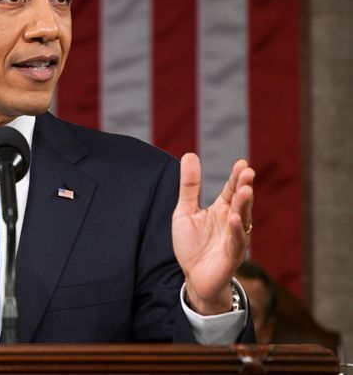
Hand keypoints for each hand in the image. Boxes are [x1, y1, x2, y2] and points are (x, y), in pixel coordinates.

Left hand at [172, 153, 254, 314]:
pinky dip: (235, 230)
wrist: (194, 277)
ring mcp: (234, 238)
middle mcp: (231, 221)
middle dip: (243, 186)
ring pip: (242, 219)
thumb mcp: (185, 211)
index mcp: (221, 209)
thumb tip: (190, 154)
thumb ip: (189, 186)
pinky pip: (236, 242)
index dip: (236, 177)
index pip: (230, 190)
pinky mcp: (231, 256)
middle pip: (239, 201)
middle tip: (248, 171)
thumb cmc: (192, 244)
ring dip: (243, 205)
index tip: (242, 163)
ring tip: (245, 190)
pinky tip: (233, 218)